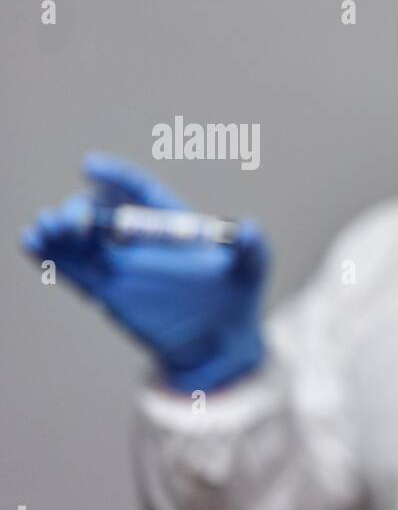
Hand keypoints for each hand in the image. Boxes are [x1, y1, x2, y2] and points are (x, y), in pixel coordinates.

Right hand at [21, 153, 267, 391]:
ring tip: (42, 228)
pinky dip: (52, 257)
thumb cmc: (240, 297)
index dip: (115, 179)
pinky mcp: (107, 291)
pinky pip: (73, 270)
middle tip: (74, 219)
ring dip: (58, 231)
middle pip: (103, 216)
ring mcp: (121, 266)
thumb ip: (252, 248)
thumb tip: (249, 228)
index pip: (138, 194)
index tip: (90, 166)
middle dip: (82, 212)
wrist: (224, 343)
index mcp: (172, 224)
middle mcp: (141, 241)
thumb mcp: (253, 269)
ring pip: (80, 241)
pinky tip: (33, 244)